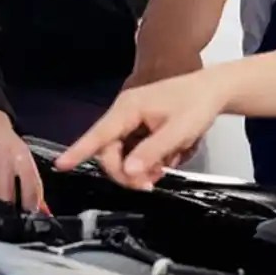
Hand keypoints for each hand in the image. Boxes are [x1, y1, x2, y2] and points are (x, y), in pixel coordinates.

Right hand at [0, 109, 46, 211]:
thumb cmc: (6, 142)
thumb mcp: (23, 156)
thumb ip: (32, 181)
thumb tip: (41, 207)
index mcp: (20, 155)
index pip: (30, 184)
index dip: (31, 202)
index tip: (30, 212)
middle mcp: (3, 156)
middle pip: (7, 193)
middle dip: (10, 207)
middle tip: (12, 213)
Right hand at [55, 68, 225, 190]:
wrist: (213, 90)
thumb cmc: (196, 104)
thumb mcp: (177, 132)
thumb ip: (151, 152)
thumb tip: (127, 171)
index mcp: (128, 108)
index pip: (98, 134)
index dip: (79, 151)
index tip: (62, 165)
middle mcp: (125, 113)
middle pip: (110, 151)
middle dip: (126, 172)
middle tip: (149, 184)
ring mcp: (133, 120)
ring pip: (123, 154)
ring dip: (139, 168)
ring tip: (164, 168)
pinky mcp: (141, 127)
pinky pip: (135, 151)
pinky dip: (147, 161)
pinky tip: (166, 160)